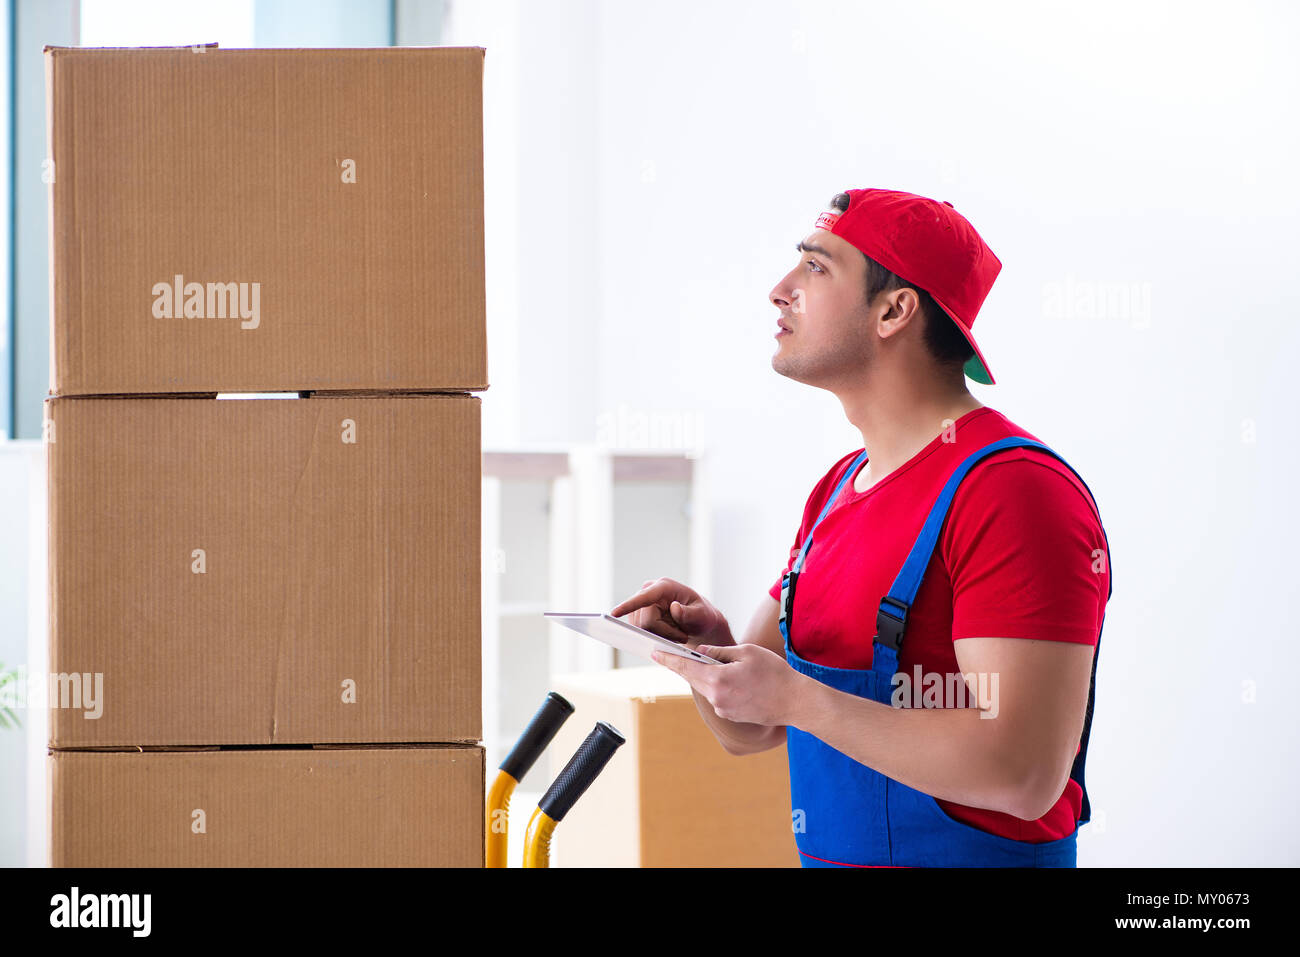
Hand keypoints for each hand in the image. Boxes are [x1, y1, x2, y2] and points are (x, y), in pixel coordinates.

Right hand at [610, 577, 734, 650]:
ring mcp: (641, 603)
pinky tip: (668, 634)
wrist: (698, 620)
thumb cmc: (701, 615)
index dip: (628, 605)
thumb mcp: (702, 615)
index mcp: (664, 586)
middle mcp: (649, 591)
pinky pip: (640, 632)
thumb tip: (674, 608)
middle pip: (645, 622)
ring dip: (660, 635)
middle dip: (664, 633)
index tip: (613, 614)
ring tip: (677, 633)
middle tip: (682, 636)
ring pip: (641, 629)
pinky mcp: (637, 615)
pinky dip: (654, 637)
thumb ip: (690, 613)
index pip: (644, 597)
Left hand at [651, 643, 801, 726]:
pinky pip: (719, 696)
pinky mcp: (731, 715)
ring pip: (708, 687)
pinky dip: (721, 686)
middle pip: (694, 678)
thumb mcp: (746, 652)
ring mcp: (723, 709)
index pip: (686, 667)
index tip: (654, 653)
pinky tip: (738, 680)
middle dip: (688, 666)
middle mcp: (716, 698)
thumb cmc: (774, 672)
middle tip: (679, 653)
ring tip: (728, 666)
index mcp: (718, 680)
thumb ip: (719, 652)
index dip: (668, 659)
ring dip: (710, 676)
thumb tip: (700, 653)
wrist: (795, 701)